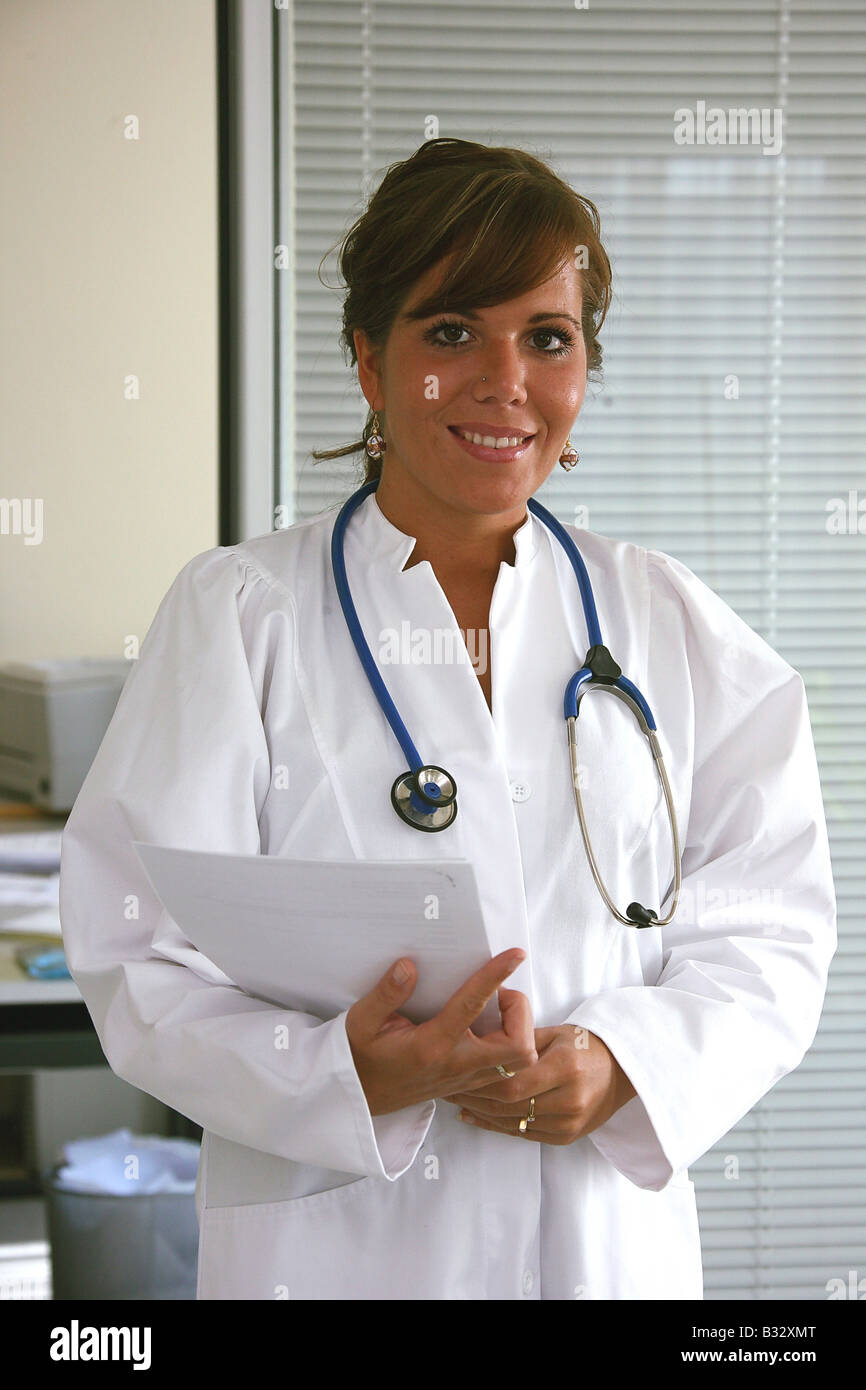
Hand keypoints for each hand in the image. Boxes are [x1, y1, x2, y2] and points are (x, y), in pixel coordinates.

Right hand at [345, 950, 536, 1117]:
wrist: (358, 1095)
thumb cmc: (360, 1055)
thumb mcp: (362, 1020)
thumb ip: (386, 993)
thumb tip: (409, 966)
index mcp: (431, 1046)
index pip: (472, 1007)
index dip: (496, 976)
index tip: (515, 955)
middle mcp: (456, 1065)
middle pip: (519, 1047)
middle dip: (520, 1012)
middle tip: (499, 993)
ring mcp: (466, 1079)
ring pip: (520, 1062)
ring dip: (519, 1029)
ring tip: (495, 1008)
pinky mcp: (469, 1085)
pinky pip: (508, 1069)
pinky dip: (510, 1044)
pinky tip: (489, 1026)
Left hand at [441, 1024, 636, 1144]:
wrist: (623, 1071)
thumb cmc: (586, 1045)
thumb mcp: (556, 1034)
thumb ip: (521, 1038)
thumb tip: (482, 1026)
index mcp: (566, 1069)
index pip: (513, 1082)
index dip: (480, 1081)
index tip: (455, 1072)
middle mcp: (569, 1100)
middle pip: (510, 1105)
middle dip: (474, 1097)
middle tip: (446, 1086)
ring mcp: (569, 1123)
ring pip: (513, 1123)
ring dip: (480, 1113)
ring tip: (455, 1099)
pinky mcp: (566, 1137)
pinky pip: (524, 1134)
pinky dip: (496, 1125)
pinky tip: (473, 1115)